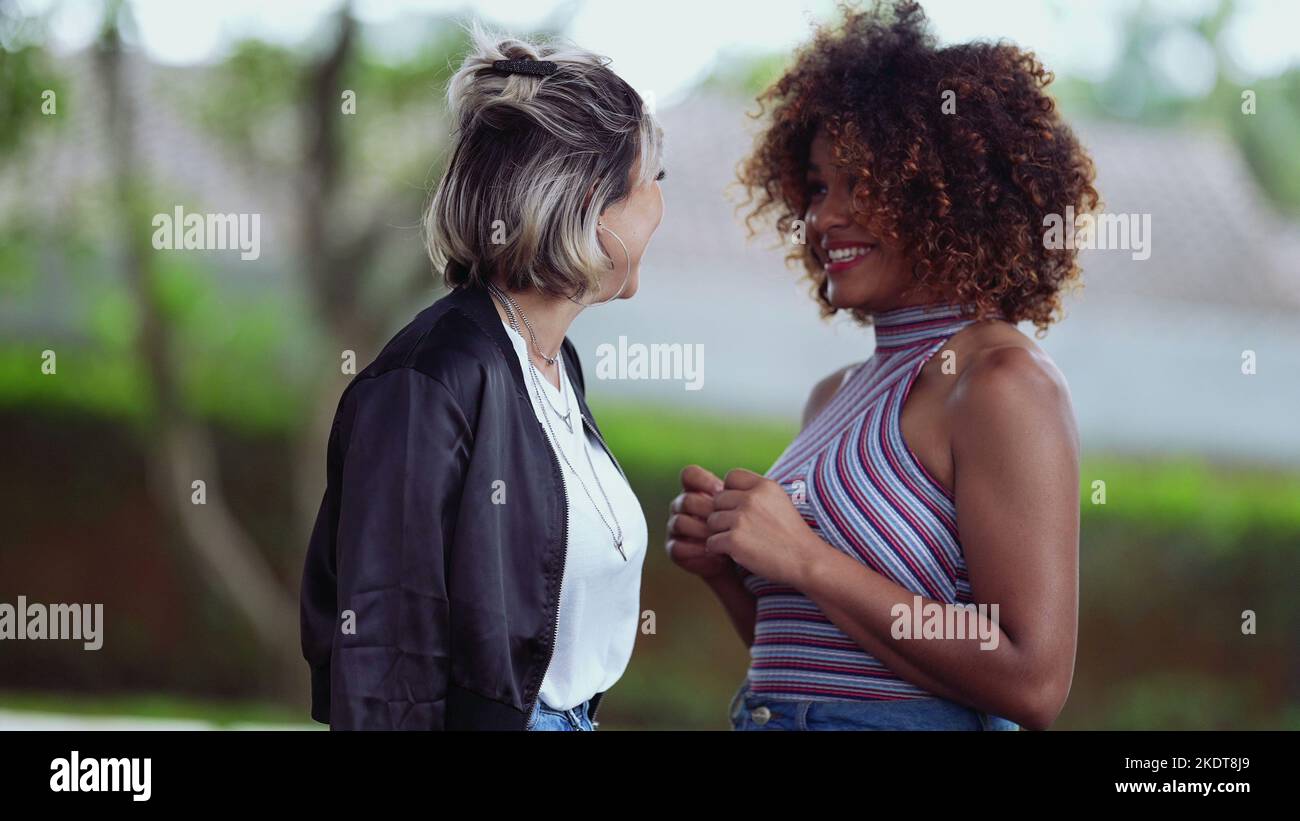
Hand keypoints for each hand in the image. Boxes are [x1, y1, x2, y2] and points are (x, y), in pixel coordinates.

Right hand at [666, 465, 732, 579]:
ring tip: (722, 536)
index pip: (690, 475)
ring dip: (702, 530)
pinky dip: (696, 550)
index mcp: (694, 490)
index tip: (720, 490)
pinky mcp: (674, 549)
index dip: (703, 480)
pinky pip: (678, 547)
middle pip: (686, 500)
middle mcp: (681, 506)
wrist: (738, 556)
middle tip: (726, 518)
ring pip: (680, 522)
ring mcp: (675, 527)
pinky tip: (714, 551)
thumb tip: (740, 487)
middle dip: (707, 510)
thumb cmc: (741, 526)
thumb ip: (738, 494)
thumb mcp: (742, 507)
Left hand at [705, 468, 822, 587]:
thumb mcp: (780, 502)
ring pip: (712, 521)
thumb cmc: (791, 535)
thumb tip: (722, 490)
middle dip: (724, 514)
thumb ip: (756, 492)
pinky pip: (711, 542)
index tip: (740, 507)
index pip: (732, 476)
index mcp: (764, 486)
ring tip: (740, 542)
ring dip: (721, 533)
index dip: (731, 491)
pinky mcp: (734, 541)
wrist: (806, 562)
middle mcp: (751, 498)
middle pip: (718, 500)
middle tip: (741, 530)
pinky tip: (735, 554)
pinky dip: (719, 551)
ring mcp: (741, 519)